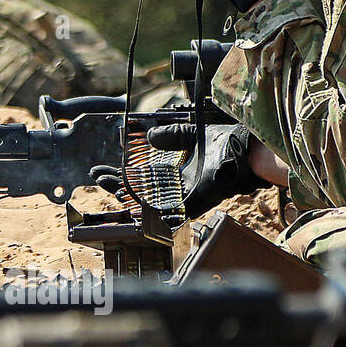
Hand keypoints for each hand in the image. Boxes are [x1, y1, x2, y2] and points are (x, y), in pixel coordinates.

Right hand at [91, 123, 269, 217]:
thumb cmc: (228, 143)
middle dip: (117, 185)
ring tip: (110, 188)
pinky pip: (170, 211)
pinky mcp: (196, 201)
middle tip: (98, 178)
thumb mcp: (191, 135)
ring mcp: (187, 197)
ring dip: (128, 196)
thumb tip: (150, 136)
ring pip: (150, 203)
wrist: (247, 151)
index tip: (103, 169)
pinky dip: (152, 210)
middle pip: (141, 191)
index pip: (143, 177)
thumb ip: (172, 136)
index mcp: (178, 174)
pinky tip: (134, 206)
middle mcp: (179, 188)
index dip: (122, 174)